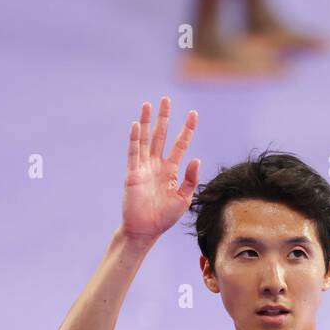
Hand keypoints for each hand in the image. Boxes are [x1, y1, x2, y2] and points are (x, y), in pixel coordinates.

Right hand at [122, 96, 199, 240]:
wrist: (146, 230)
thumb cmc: (165, 217)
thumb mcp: (184, 199)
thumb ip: (191, 179)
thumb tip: (196, 158)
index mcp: (171, 171)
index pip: (180, 145)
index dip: (187, 130)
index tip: (193, 113)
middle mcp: (157, 165)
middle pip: (161, 136)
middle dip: (164, 118)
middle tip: (166, 99)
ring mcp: (144, 167)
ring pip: (146, 140)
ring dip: (147, 122)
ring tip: (148, 104)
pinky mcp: (133, 173)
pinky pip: (134, 152)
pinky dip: (135, 138)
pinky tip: (137, 124)